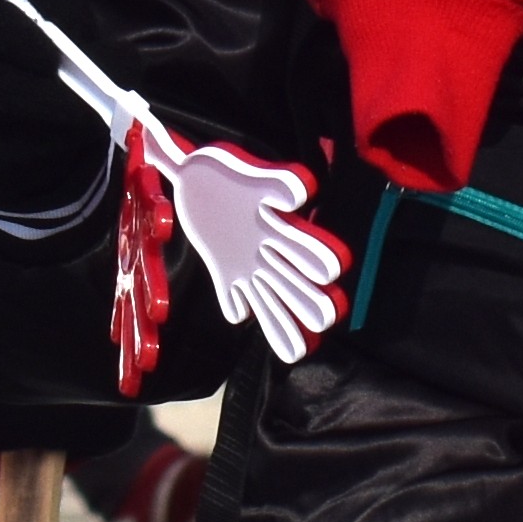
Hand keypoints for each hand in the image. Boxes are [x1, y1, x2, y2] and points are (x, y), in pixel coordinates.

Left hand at [154, 132, 342, 359]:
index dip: (317, 257)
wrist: (192, 179)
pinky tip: (240, 315)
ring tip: (298, 352)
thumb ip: (275, 182)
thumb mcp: (240, 170)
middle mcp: (264, 247)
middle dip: (310, 299)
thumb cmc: (215, 169)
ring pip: (269, 299)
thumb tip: (303, 193)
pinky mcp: (224, 272)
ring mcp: (245, 263)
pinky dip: (237, 309)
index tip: (331, 271)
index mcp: (273, 223)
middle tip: (328, 317)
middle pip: (294, 280)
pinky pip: (234, 302)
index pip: (305, 245)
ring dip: (282, 321)